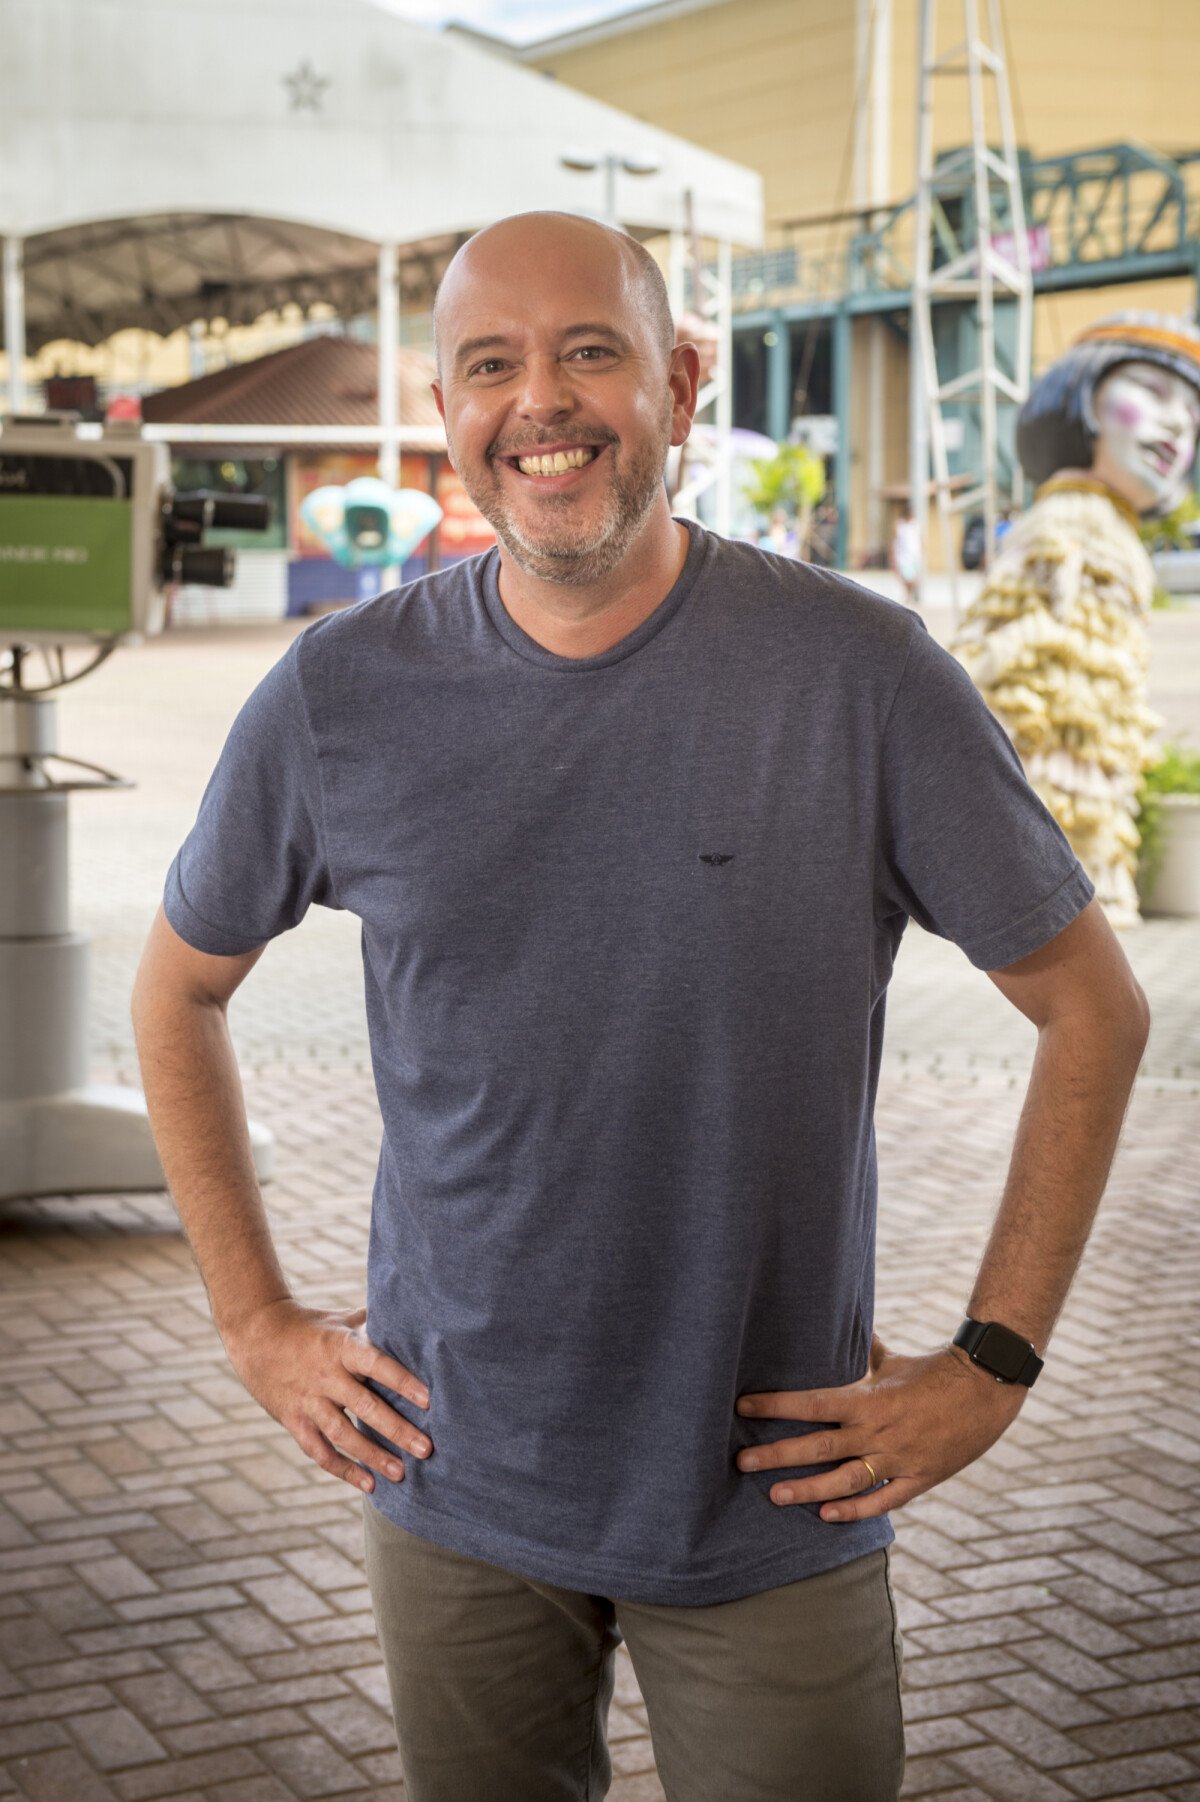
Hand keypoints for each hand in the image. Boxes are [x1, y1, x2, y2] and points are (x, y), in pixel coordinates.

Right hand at [222, 1299, 431, 1494]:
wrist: (257, 1333)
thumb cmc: (311, 1326)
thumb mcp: (341, 1320)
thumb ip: (373, 1324)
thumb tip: (412, 1319)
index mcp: (341, 1346)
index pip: (376, 1364)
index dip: (402, 1381)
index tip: (429, 1400)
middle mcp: (325, 1376)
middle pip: (364, 1406)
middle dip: (397, 1430)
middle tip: (426, 1449)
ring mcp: (308, 1401)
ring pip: (342, 1434)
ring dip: (372, 1456)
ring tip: (401, 1473)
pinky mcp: (293, 1420)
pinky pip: (318, 1450)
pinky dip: (343, 1469)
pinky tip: (368, 1484)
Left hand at [735, 1333, 1025, 1521]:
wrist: (986, 1390)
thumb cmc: (934, 1371)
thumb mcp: (893, 1360)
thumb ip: (862, 1351)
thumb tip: (839, 1323)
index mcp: (868, 1399)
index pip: (812, 1403)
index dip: (776, 1405)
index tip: (743, 1406)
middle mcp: (878, 1431)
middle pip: (819, 1447)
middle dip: (777, 1454)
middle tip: (742, 1461)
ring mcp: (898, 1459)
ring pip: (845, 1480)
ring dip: (808, 1490)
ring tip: (774, 1495)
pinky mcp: (918, 1478)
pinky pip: (882, 1501)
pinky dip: (855, 1510)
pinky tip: (826, 1516)